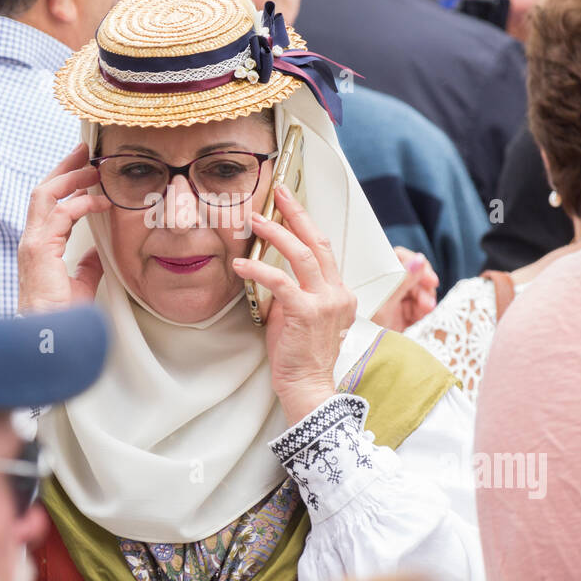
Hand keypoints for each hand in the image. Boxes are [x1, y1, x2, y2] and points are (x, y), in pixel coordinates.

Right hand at [18, 143, 111, 312]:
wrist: (47, 338)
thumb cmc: (59, 317)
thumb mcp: (80, 284)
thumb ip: (86, 265)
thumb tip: (98, 253)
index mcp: (40, 245)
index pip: (49, 204)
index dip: (66, 184)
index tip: (85, 171)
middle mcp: (32, 240)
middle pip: (43, 190)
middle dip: (65, 168)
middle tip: (85, 152)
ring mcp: (32, 243)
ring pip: (45, 195)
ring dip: (70, 177)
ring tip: (92, 168)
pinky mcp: (39, 250)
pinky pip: (59, 215)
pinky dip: (81, 204)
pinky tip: (100, 202)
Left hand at [232, 183, 356, 423]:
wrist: (307, 387)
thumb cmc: (300, 357)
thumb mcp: (300, 318)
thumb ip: (292, 293)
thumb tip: (270, 271)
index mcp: (340, 294)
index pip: (323, 250)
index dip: (306, 224)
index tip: (289, 205)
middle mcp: (338, 293)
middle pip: (318, 242)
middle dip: (296, 213)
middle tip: (279, 192)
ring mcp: (326, 302)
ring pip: (302, 255)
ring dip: (276, 233)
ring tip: (255, 220)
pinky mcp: (307, 313)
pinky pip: (280, 281)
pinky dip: (258, 268)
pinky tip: (240, 263)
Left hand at [370, 247, 438, 331]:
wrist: (365, 360)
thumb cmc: (366, 332)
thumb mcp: (386, 305)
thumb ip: (404, 282)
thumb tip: (419, 258)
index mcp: (373, 279)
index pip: (397, 259)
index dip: (415, 264)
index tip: (428, 275)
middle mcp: (383, 286)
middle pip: (411, 275)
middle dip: (422, 286)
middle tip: (429, 298)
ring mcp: (393, 300)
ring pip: (417, 291)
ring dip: (425, 299)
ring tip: (426, 310)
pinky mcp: (401, 315)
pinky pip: (418, 306)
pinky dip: (423, 310)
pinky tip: (422, 317)